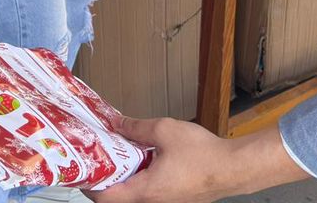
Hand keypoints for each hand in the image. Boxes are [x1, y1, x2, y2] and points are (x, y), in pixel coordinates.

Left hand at [86, 117, 306, 202]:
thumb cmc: (202, 153)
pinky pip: (150, 191)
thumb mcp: (164, 131)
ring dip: (124, 177)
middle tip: (96, 157)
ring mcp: (166, 202)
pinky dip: (140, 176)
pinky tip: (142, 156)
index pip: (106, 198)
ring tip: (116, 153)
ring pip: (135, 194)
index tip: (80, 169)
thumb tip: (116, 123)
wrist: (235, 168)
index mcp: (146, 191)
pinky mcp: (176, 197)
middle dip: (104, 179)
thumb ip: (136, 128)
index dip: (89, 186)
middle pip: (118, 198)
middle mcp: (154, 202)